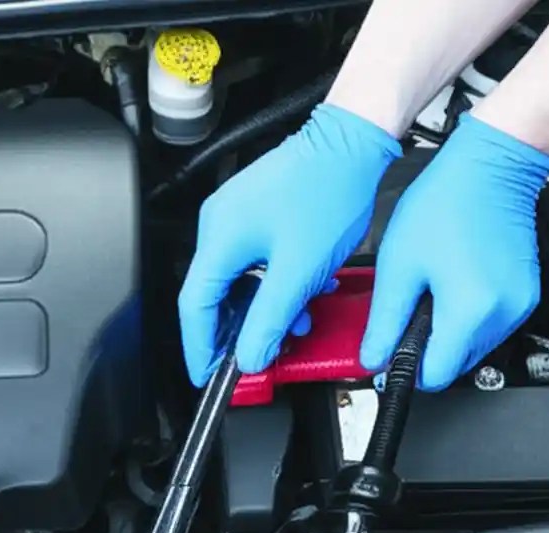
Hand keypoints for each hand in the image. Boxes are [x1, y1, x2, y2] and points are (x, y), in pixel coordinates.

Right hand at [178, 104, 400, 386]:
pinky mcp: (257, 211)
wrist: (353, 142)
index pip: (195, 307)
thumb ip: (270, 319)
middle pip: (214, 295)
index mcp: (219, 239)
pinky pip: (254, 260)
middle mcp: (219, 224)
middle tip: (253, 358)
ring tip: (293, 325)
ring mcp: (236, 215)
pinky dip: (272, 284)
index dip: (200, 347)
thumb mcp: (299, 272)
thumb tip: (250, 355)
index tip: (208, 374)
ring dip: (262, 308)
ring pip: (239, 280)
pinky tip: (300, 293)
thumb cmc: (328, 189)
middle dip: (236, 331)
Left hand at [360, 114, 548, 390]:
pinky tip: (456, 281)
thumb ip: (384, 321)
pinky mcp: (526, 294)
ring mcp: (519, 306)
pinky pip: (490, 324)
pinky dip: (469, 314)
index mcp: (470, 311)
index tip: (393, 350)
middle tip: (412, 306)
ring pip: (473, 346)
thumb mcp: (397, 265)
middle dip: (429, 344)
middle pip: (456, 363)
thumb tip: (373, 358)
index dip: (408, 367)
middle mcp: (502, 315)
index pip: (435, 376)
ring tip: (436, 286)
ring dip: (449, 330)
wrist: (490, 166)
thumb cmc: (446, 203)